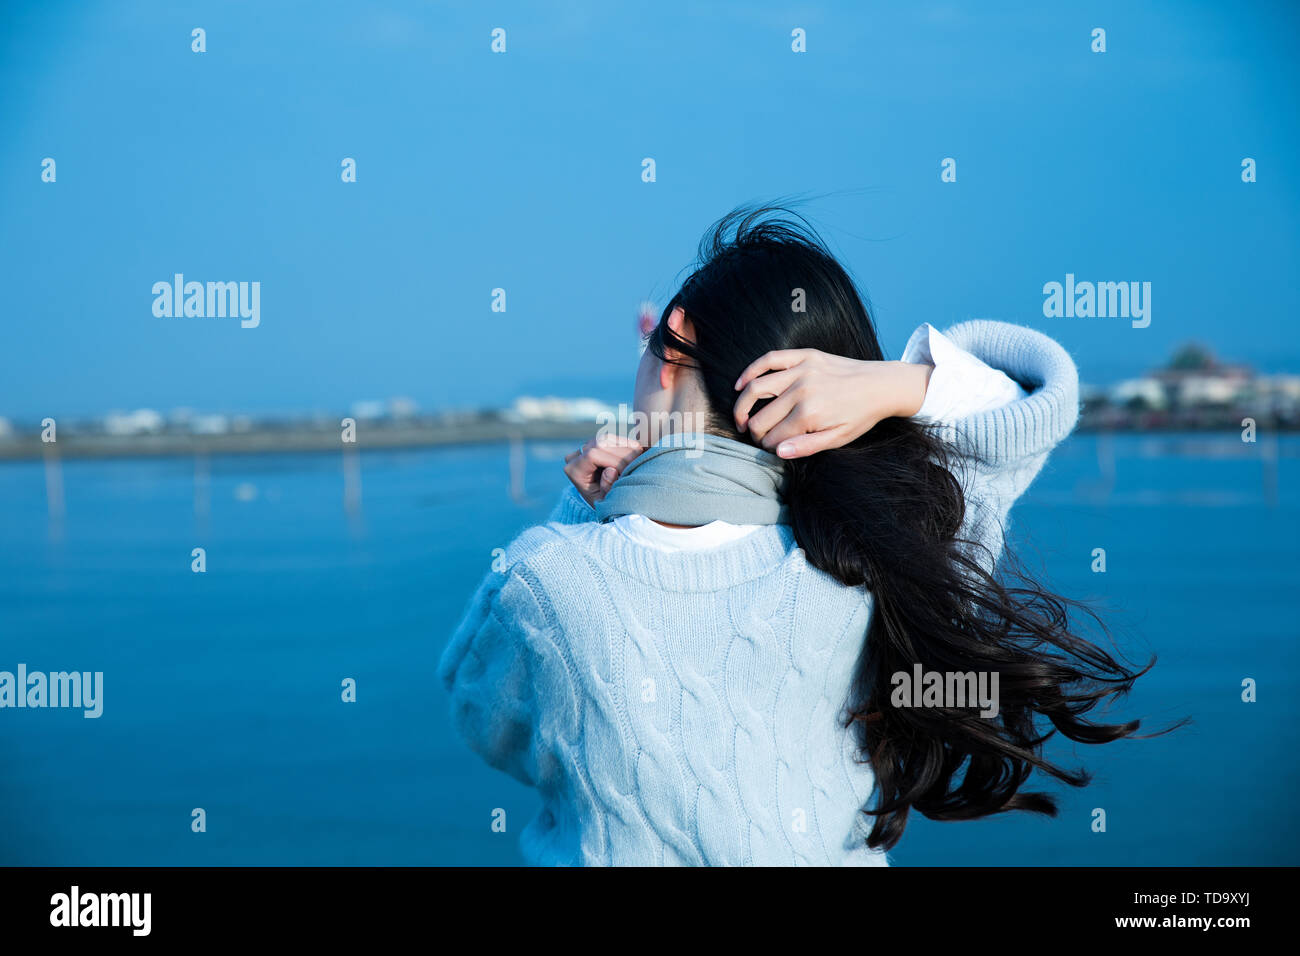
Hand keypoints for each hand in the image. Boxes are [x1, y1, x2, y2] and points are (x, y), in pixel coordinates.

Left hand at [563, 434, 645, 506]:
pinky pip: (612, 438)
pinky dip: (625, 444)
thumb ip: (607, 488)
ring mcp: (585, 446)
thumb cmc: (605, 502)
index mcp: (574, 470)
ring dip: (625, 446)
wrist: (602, 498)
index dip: (613, 460)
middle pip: (601, 443)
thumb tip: (610, 471)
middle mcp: (576, 455)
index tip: (627, 471)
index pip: (593, 455)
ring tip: (638, 458)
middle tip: (638, 463)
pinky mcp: (595, 442)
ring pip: (607, 438)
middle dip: (622, 452)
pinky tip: (636, 452)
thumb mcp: (606, 502)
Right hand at [733, 350, 932, 458]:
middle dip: (754, 432)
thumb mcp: (838, 439)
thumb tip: (777, 452)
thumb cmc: (860, 416)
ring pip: (756, 388)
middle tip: (755, 438)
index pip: (773, 437)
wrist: (881, 385)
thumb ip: (806, 447)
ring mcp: (802, 370)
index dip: (767, 447)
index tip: (770, 450)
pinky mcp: (804, 356)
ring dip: (742, 406)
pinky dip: (750, 370)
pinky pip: (769, 359)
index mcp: (810, 414)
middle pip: (761, 417)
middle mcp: (802, 390)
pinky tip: (740, 385)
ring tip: (741, 419)